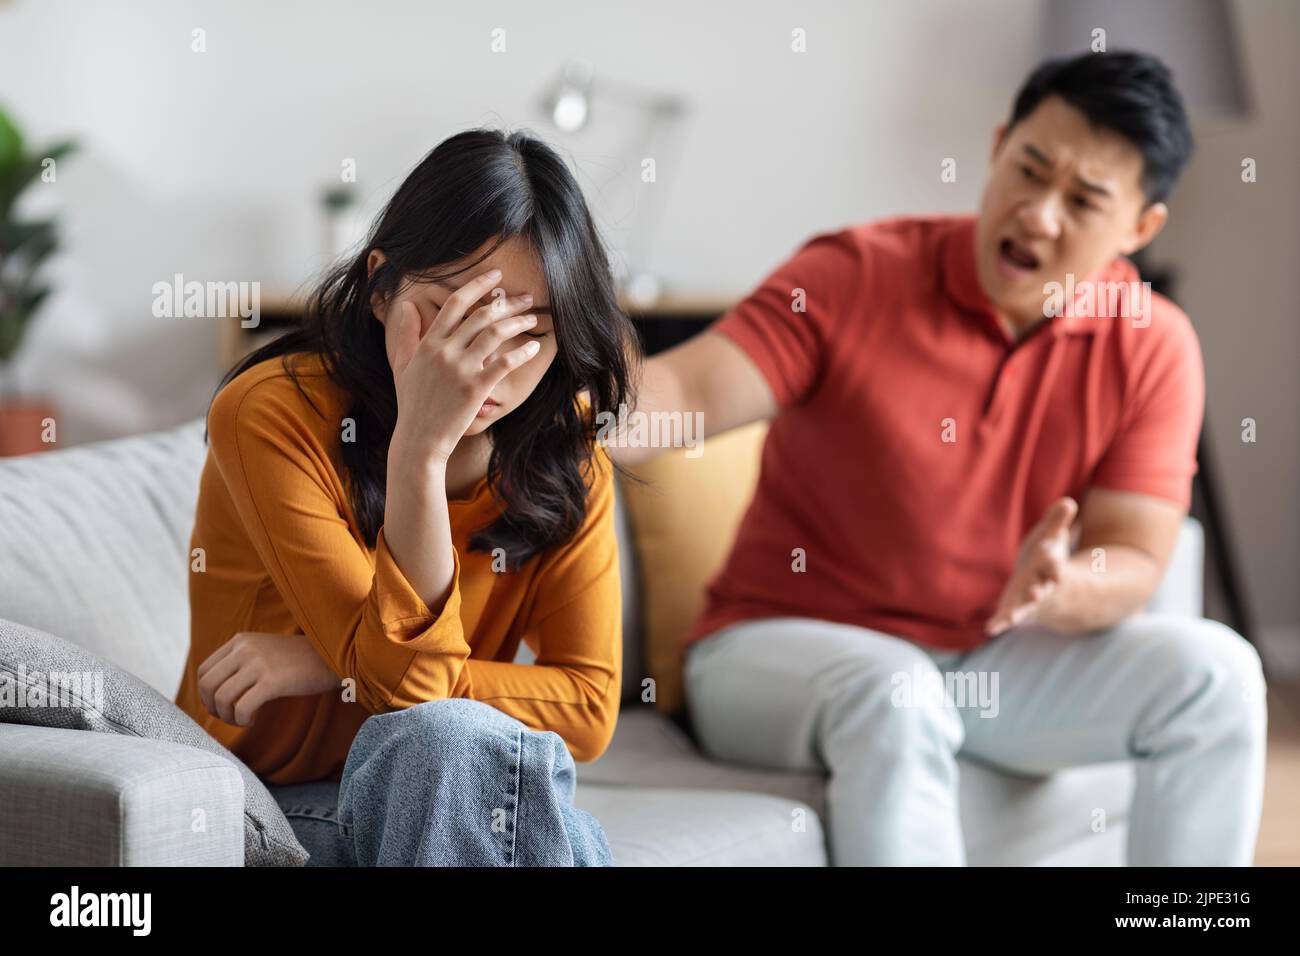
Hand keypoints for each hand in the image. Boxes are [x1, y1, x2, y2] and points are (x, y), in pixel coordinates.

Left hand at [196, 631, 339, 726]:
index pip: (204, 671)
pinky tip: (253, 720)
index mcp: (240, 640)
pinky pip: (241, 708)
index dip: (206, 695)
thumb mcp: (264, 652)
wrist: (335, 656)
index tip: (220, 707)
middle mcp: (245, 649)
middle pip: (207, 686)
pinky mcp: (272, 681)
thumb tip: (214, 693)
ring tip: (243, 720)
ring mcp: (258, 663)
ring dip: (227, 718)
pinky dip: (242, 720)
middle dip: (213, 709)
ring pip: (222, 698)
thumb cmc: (300, 661)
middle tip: (230, 718)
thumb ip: (240, 663)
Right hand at [380, 268, 541, 462]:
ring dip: (518, 322)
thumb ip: (405, 334)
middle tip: (527, 298)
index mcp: (429, 343)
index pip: (455, 303)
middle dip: (508, 303)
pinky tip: (534, 347)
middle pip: (481, 315)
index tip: (496, 275)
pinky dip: (522, 352)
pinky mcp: (475, 388)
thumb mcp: (402, 366)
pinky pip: (504, 363)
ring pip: (495, 333)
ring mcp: (460, 369)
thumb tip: (406, 306)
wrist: (419, 439)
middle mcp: (445, 351)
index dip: (477, 285)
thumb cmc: (412, 404)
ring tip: (533, 319)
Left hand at [985, 497, 1077, 635]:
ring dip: (1020, 611)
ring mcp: (1029, 600)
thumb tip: (1067, 502)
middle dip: (1039, 591)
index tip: (1053, 561)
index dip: (1053, 562)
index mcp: (1052, 567)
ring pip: (1026, 607)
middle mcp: (1043, 585)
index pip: (1054, 564)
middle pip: (1042, 589)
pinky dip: (1000, 623)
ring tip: (1013, 618)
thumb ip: (1058, 522)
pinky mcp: (1016, 608)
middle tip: (1037, 593)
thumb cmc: (1048, 557)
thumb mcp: (1053, 537)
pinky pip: (1008, 617)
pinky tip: (990, 629)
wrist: (1048, 586)